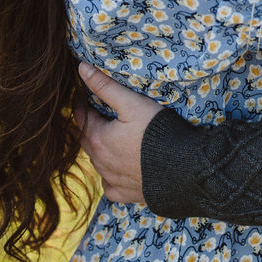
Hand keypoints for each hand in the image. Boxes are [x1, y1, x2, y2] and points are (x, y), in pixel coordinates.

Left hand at [74, 62, 160, 204]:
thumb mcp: (131, 103)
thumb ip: (105, 86)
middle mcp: (100, 162)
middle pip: (87, 140)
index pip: (82, 117)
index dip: (83, 104)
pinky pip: (110, 186)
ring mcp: (112, 180)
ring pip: (97, 162)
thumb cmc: (155, 131)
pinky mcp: (125, 194)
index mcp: (97, 138)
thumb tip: (81, 68)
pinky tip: (118, 170)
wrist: (181, 168)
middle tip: (97, 115)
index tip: (85, 96)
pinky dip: (110, 177)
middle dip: (89, 127)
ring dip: (99, 150)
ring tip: (110, 138)